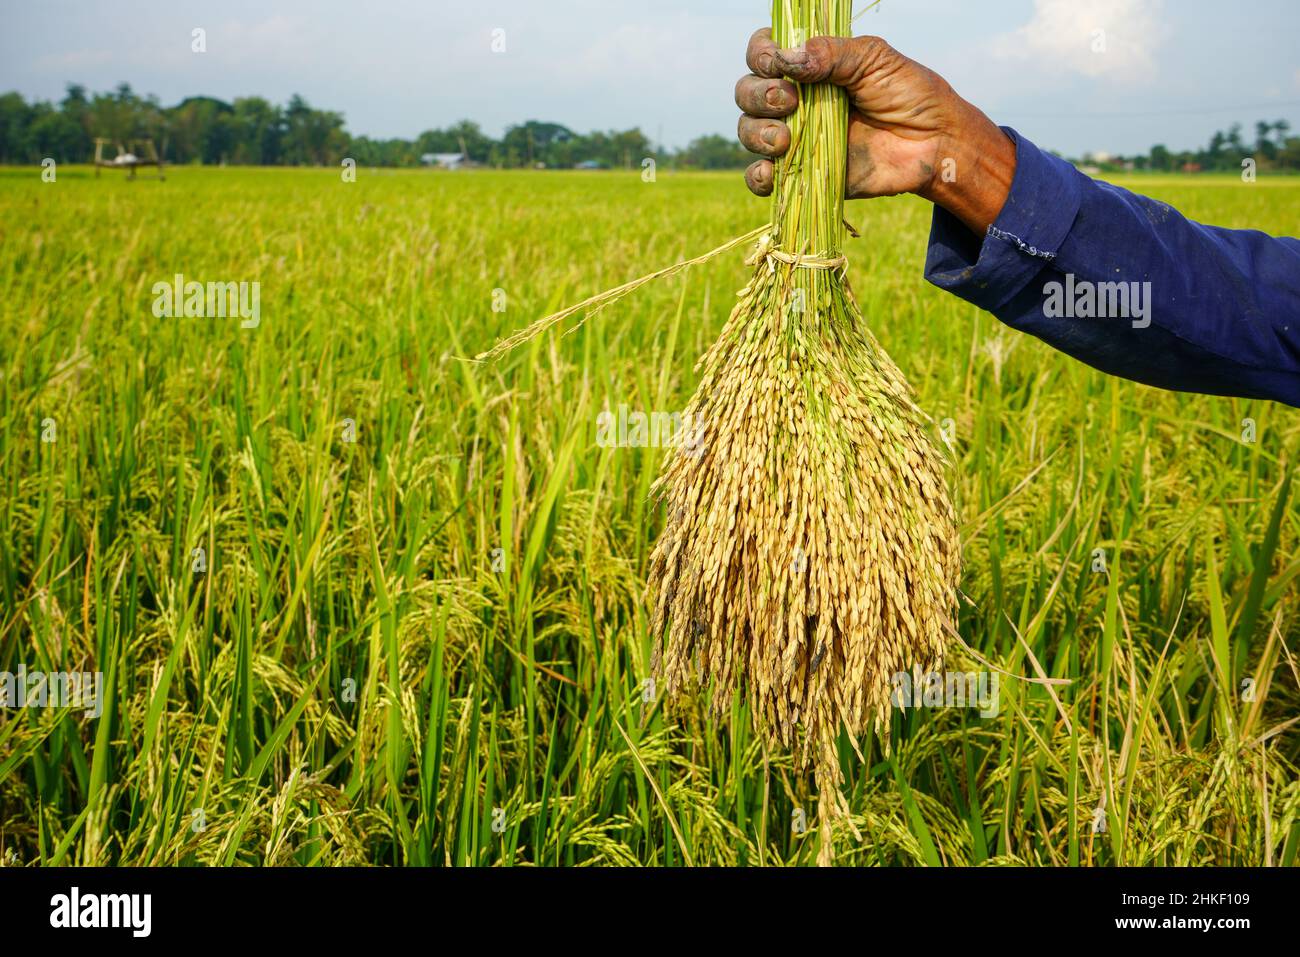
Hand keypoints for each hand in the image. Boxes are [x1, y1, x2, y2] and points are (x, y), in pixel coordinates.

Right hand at [735, 28, 1015, 235]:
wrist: (933, 145)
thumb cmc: (910, 95)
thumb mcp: (874, 60)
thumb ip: (832, 54)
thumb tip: (787, 58)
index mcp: (809, 67)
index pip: (764, 54)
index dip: (761, 55)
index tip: (777, 63)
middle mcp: (795, 101)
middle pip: (747, 92)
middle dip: (758, 96)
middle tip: (790, 103)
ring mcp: (795, 139)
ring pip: (748, 132)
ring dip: (756, 134)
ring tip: (785, 140)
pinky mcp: (801, 174)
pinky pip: (762, 178)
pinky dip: (757, 177)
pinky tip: (772, 172)